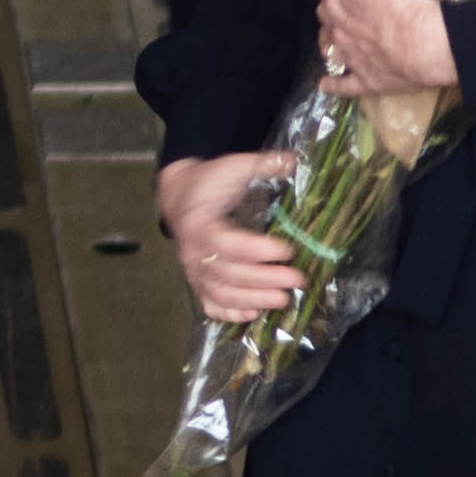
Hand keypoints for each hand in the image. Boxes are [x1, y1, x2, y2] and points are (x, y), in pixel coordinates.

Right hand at [156, 153, 304, 323]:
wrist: (178, 195)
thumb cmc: (209, 182)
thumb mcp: (233, 166)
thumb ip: (263, 164)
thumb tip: (296, 162)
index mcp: (199, 223)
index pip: (227, 243)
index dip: (257, 250)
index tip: (287, 249)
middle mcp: (193, 252)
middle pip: (227, 273)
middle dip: (264, 279)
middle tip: (297, 279)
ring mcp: (193, 270)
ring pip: (220, 293)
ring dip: (253, 299)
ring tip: (283, 299)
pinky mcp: (197, 281)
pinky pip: (210, 304)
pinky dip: (230, 313)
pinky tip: (254, 314)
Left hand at [309, 0, 455, 97]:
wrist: (435, 44)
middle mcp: (337, 27)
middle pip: (323, 11)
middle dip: (333, 0)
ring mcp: (349, 56)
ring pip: (327, 45)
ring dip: (331, 36)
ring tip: (343, 31)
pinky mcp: (365, 79)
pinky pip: (341, 84)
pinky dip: (333, 83)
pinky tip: (327, 83)